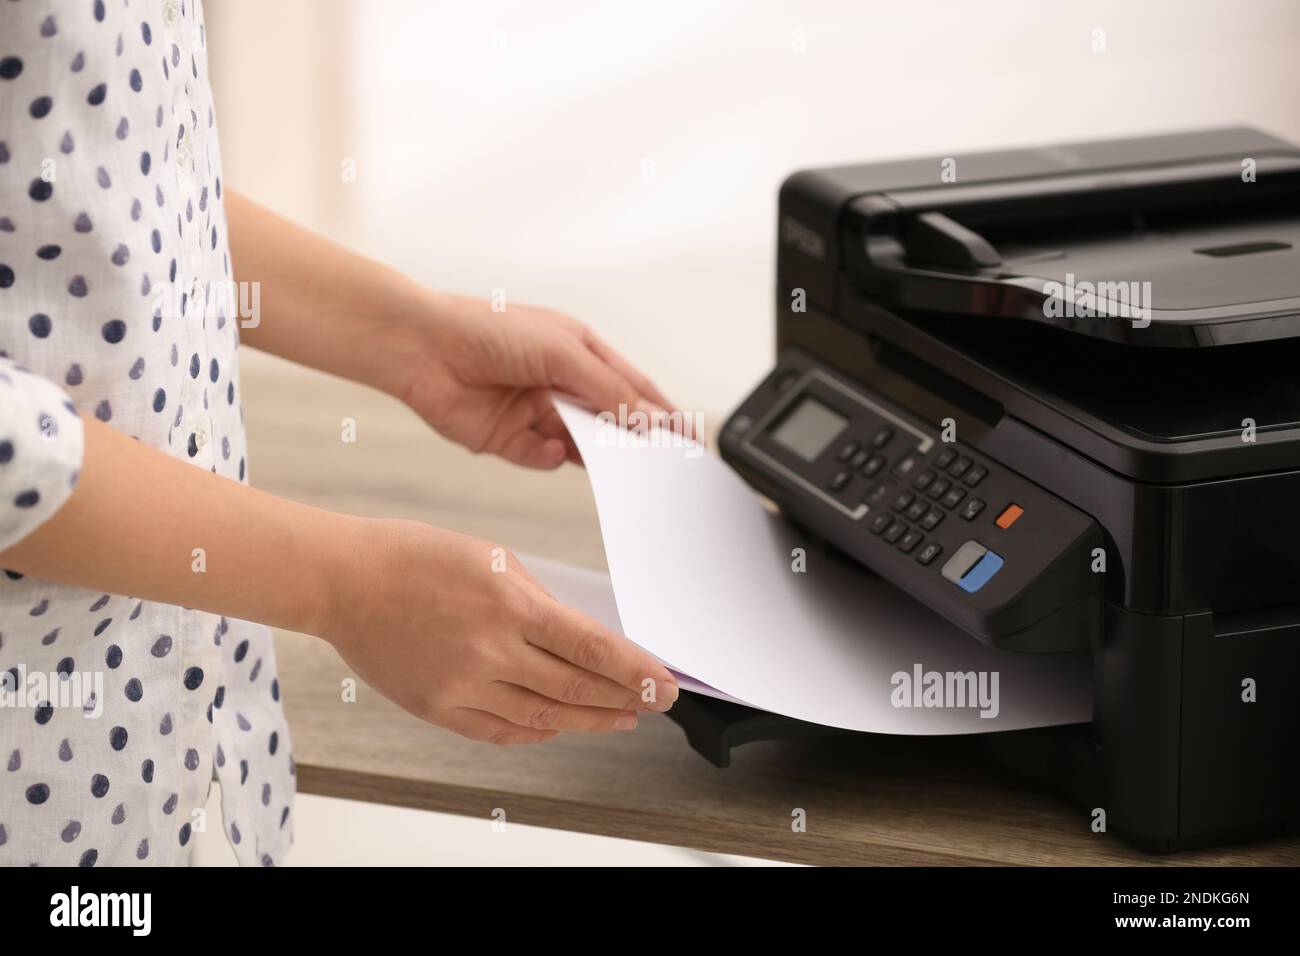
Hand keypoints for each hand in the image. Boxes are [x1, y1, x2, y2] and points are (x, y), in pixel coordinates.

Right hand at [323, 518, 679, 743]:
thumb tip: (580, 640)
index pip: (591, 650)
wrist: (344, 581)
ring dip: (589, 721)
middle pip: (575, 690)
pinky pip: (501, 732)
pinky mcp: (439, 709)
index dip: (636, 672)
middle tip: (656, 704)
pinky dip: (538, 732)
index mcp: (508, 606)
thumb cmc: (417, 558)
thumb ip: (539, 603)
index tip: (667, 685)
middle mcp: (489, 653)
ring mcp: (462, 687)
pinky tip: (561, 726)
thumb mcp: (493, 560)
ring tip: (620, 717)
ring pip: (543, 719)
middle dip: (625, 700)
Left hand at [394, 292, 677, 468]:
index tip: (687, 436)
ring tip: (613, 465)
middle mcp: (559, 384)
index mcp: (579, 353)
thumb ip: (608, 389)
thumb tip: (647, 418)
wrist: (422, 347)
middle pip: (607, 420)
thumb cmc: (489, 330)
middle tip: (656, 461)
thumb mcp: (564, 353)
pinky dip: (547, 457)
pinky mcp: (507, 439)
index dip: (660, 412)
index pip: (631, 388)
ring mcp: (534, 413)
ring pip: (577, 445)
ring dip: (593, 454)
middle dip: (630, 439)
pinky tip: (546, 447)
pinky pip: (540, 459)